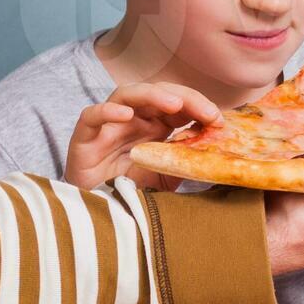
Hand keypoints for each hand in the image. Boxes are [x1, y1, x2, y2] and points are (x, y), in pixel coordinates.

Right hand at [68, 81, 218, 188]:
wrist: (99, 210)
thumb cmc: (130, 189)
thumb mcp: (166, 177)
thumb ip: (185, 165)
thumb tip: (217, 162)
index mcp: (155, 125)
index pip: (178, 105)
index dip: (198, 106)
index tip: (218, 120)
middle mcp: (134, 119)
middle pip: (158, 94)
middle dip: (185, 98)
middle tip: (207, 113)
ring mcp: (109, 124)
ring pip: (127, 94)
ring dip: (152, 95)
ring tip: (174, 104)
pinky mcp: (85, 137)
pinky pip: (92, 115)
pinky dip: (107, 111)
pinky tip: (126, 114)